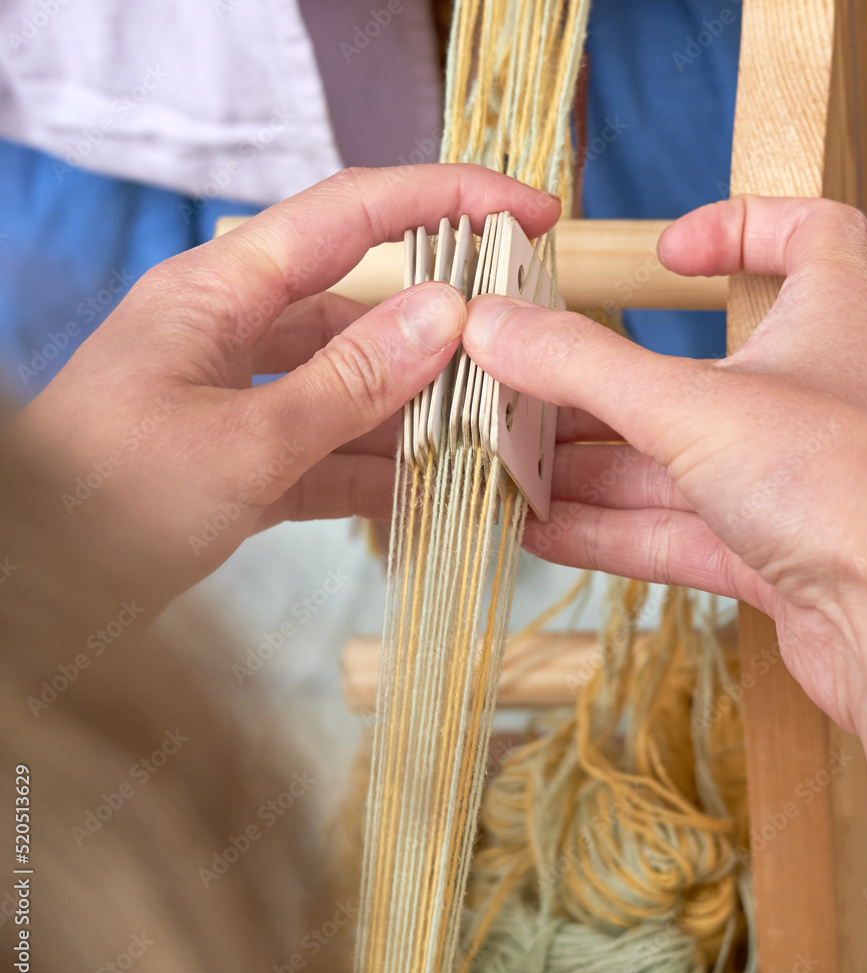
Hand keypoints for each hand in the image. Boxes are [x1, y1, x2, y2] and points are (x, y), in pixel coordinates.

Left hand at [14, 165, 560, 606]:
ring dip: (421, 410)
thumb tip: (447, 315)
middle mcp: (239, 333)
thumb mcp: (237, 443)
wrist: (37, 590)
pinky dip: (383, 472)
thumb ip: (346, 384)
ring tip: (500, 429)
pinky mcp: (252, 460)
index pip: (350, 215)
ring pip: (357, 387)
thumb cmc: (105, 499)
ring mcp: (247, 399)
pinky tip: (440, 489)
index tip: (527, 210)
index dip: (445, 197)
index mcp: (221, 292)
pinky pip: (334, 452)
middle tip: (526, 346)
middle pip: (364, 305)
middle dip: (446, 326)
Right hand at [463, 195, 866, 814]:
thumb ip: (582, 367)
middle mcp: (810, 396)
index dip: (740, 226)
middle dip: (599, 389)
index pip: (809, 234)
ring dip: (590, 471)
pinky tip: (541, 531)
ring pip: (672, 463)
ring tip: (509, 469)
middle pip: (690, 373)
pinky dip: (610, 530)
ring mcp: (790, 482)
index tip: (666, 254)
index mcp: (828, 318)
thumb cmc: (846, 485)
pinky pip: (673, 530)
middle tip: (520, 391)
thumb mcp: (692, 406)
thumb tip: (492, 325)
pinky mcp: (771, 555)